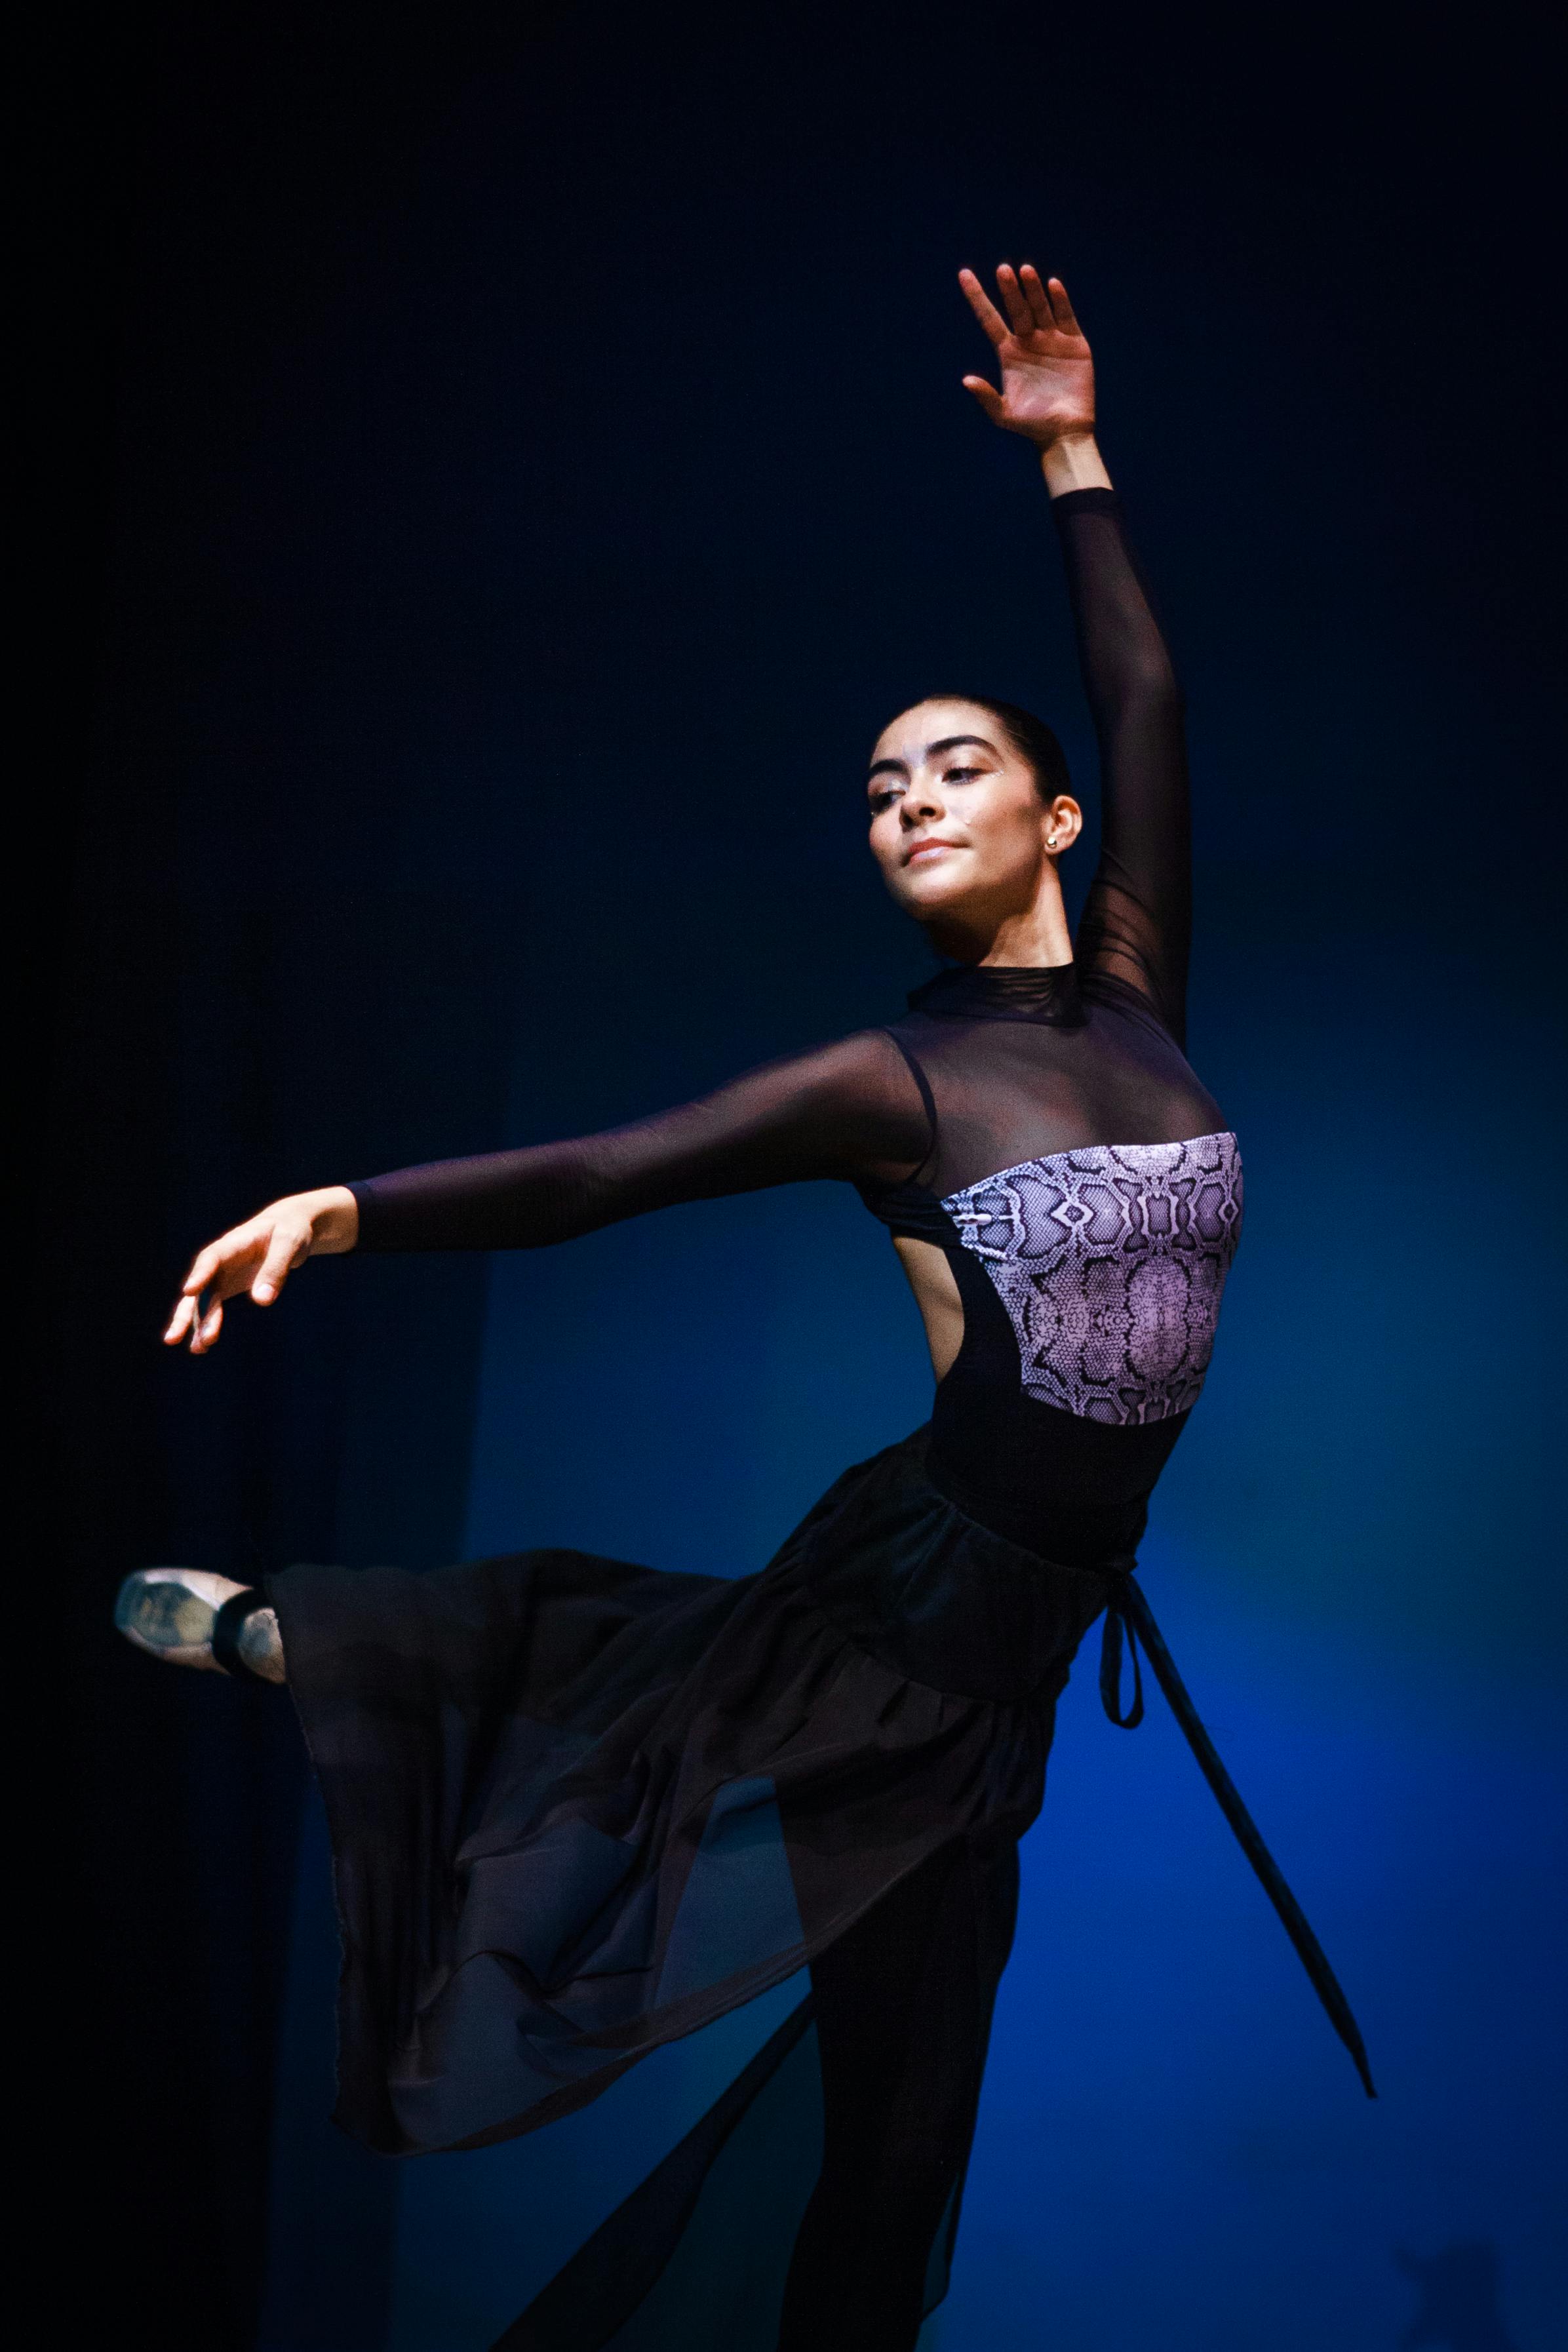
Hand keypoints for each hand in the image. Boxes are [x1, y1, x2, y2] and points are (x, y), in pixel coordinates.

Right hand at [164, 1185, 358, 1354]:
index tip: (189, 1292)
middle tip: (174, 1336)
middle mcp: (221, 1260)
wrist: (289, 1227)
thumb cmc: (290, 1230)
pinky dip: (208, 1324)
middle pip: (199, 1285)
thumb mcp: (290, 1244)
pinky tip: (203, 1345)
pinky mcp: (227, 1286)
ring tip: (197, 1349)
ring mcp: (222, 1274)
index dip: (201, 1273)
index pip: (212, 1257)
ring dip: (197, 1324)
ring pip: (202, 1301)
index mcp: (235, 1242)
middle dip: (186, 1311)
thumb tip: (262, 1301)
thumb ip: (276, 1270)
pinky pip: (213, 1307)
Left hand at [958, 265, 1094, 447]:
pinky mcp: (1074, 342)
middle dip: (1009, 290)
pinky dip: (1059, 301)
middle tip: (1003, 270)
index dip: (977, 297)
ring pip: (1040, 307)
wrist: (1065, 432)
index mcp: (1008, 353)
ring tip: (1025, 271)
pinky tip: (1052, 285)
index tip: (964, 274)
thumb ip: (986, 396)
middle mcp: (1028, 341)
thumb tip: (966, 380)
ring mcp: (1051, 339)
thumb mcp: (1004, 414)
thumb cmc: (1031, 426)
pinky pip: (1066, 316)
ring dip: (1033, 289)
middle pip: (1016, 309)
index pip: (989, 319)